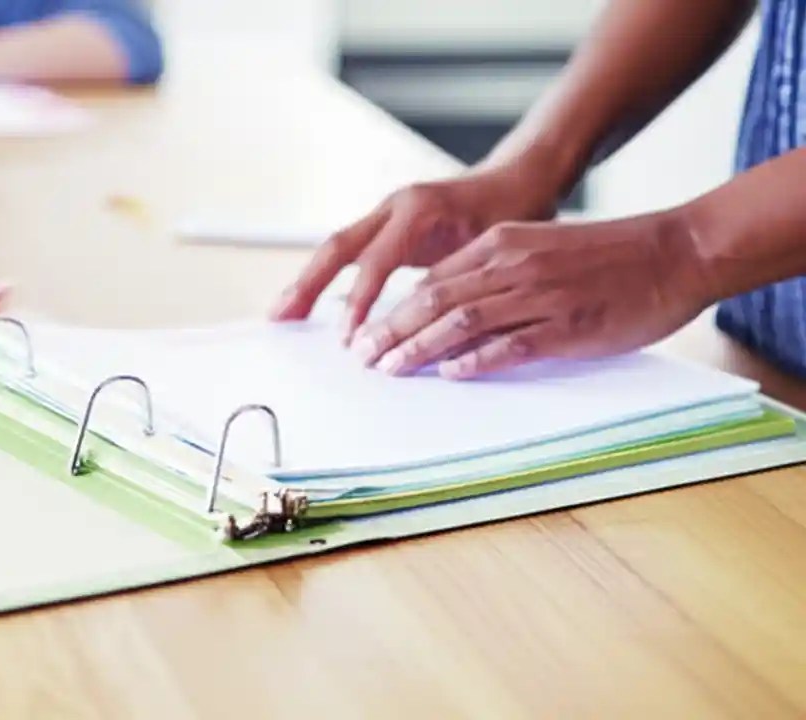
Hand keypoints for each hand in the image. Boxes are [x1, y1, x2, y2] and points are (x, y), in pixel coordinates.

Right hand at [271, 163, 563, 340]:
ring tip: (281, 313)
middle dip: (307, 284)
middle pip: (337, 247)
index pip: (376, 260)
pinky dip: (325, 277)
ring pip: (335, 249)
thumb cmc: (512, 212)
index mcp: (418, 209)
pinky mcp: (385, 227)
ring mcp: (385, 215)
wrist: (518, 179)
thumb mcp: (492, 246)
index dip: (361, 302)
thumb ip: (458, 279)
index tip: (351, 337)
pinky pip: (348, 252)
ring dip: (307, 281)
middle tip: (281, 317)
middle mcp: (394, 207)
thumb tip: (432, 324)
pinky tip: (309, 300)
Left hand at [351, 213, 715, 379]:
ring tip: (390, 369)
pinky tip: (450, 373)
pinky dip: (476, 359)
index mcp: (500, 244)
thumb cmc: (605, 256)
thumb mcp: (537, 250)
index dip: (392, 310)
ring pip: (461, 322)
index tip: (365, 334)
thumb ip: (493, 274)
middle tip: (362, 358)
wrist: (674, 251)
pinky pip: (510, 344)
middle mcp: (512, 266)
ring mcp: (539, 295)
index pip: (430, 280)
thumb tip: (447, 310)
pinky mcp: (567, 325)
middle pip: (433, 301)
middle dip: (391, 331)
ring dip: (419, 348)